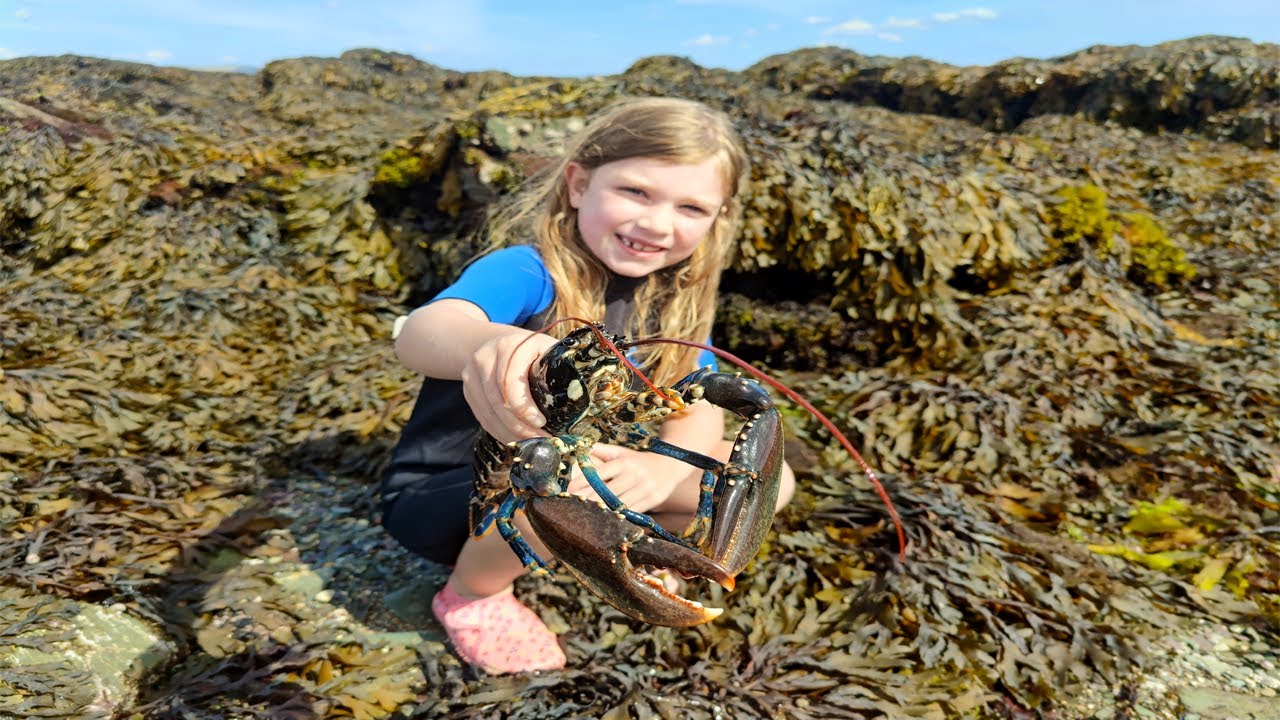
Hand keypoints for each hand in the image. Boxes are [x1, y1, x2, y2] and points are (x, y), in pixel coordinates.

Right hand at [461, 329, 556, 442]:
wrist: (499, 342)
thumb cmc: (535, 352)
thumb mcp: (549, 353)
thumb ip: (563, 369)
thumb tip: (592, 397)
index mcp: (513, 344)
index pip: (511, 379)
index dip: (524, 405)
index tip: (541, 423)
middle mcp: (488, 354)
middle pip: (498, 399)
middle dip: (518, 425)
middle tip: (539, 441)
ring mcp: (473, 370)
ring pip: (487, 410)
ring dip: (508, 432)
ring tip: (529, 444)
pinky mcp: (468, 386)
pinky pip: (481, 414)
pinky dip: (497, 430)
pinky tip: (513, 438)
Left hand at [566, 444, 689, 513]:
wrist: (670, 466)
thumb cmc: (639, 461)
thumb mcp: (622, 453)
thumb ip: (602, 450)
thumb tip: (582, 445)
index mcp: (624, 462)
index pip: (599, 473)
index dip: (581, 483)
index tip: (567, 491)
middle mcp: (634, 474)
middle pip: (606, 492)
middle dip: (588, 501)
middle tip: (571, 507)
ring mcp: (645, 487)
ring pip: (619, 504)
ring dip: (601, 511)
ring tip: (585, 516)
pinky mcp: (653, 499)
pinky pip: (632, 512)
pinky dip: (618, 516)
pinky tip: (605, 520)